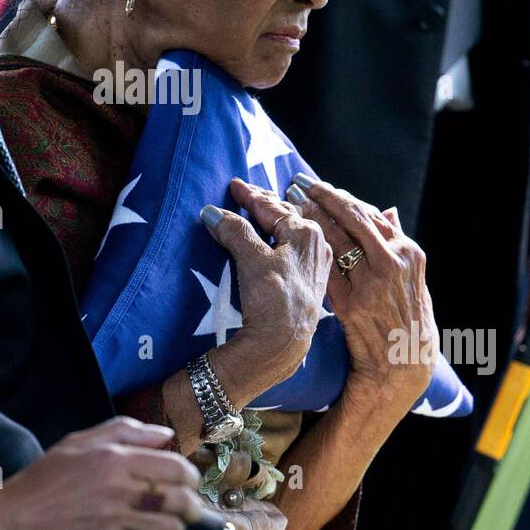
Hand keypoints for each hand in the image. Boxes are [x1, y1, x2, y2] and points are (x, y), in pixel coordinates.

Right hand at [0, 417, 204, 529]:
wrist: (21, 509)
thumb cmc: (51, 470)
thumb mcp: (84, 438)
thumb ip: (128, 430)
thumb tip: (166, 435)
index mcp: (114, 458)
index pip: (173, 466)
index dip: (190, 472)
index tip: (190, 475)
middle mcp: (118, 487)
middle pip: (177, 497)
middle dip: (193, 501)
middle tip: (191, 500)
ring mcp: (114, 515)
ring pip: (168, 524)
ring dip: (180, 522)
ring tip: (178, 517)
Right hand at [200, 179, 333, 387]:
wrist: (284, 344)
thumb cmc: (272, 298)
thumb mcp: (251, 259)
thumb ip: (234, 230)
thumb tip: (212, 212)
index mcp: (306, 233)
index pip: (272, 206)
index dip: (250, 195)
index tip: (234, 185)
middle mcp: (317, 244)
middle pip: (286, 216)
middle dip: (264, 203)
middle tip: (245, 191)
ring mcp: (316, 264)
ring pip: (292, 232)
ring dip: (274, 220)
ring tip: (260, 211)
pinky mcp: (311, 281)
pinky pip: (294, 248)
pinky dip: (281, 238)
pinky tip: (277, 240)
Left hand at [281, 175, 434, 413]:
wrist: (403, 363)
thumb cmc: (405, 318)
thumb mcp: (412, 279)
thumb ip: (396, 245)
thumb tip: (389, 210)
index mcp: (408, 251)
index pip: (367, 213)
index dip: (338, 197)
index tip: (316, 185)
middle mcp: (392, 262)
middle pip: (349, 218)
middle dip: (320, 197)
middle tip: (297, 183)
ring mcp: (372, 283)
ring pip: (334, 238)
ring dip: (309, 217)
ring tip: (287, 203)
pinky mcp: (352, 303)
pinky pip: (325, 269)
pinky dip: (306, 250)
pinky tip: (288, 239)